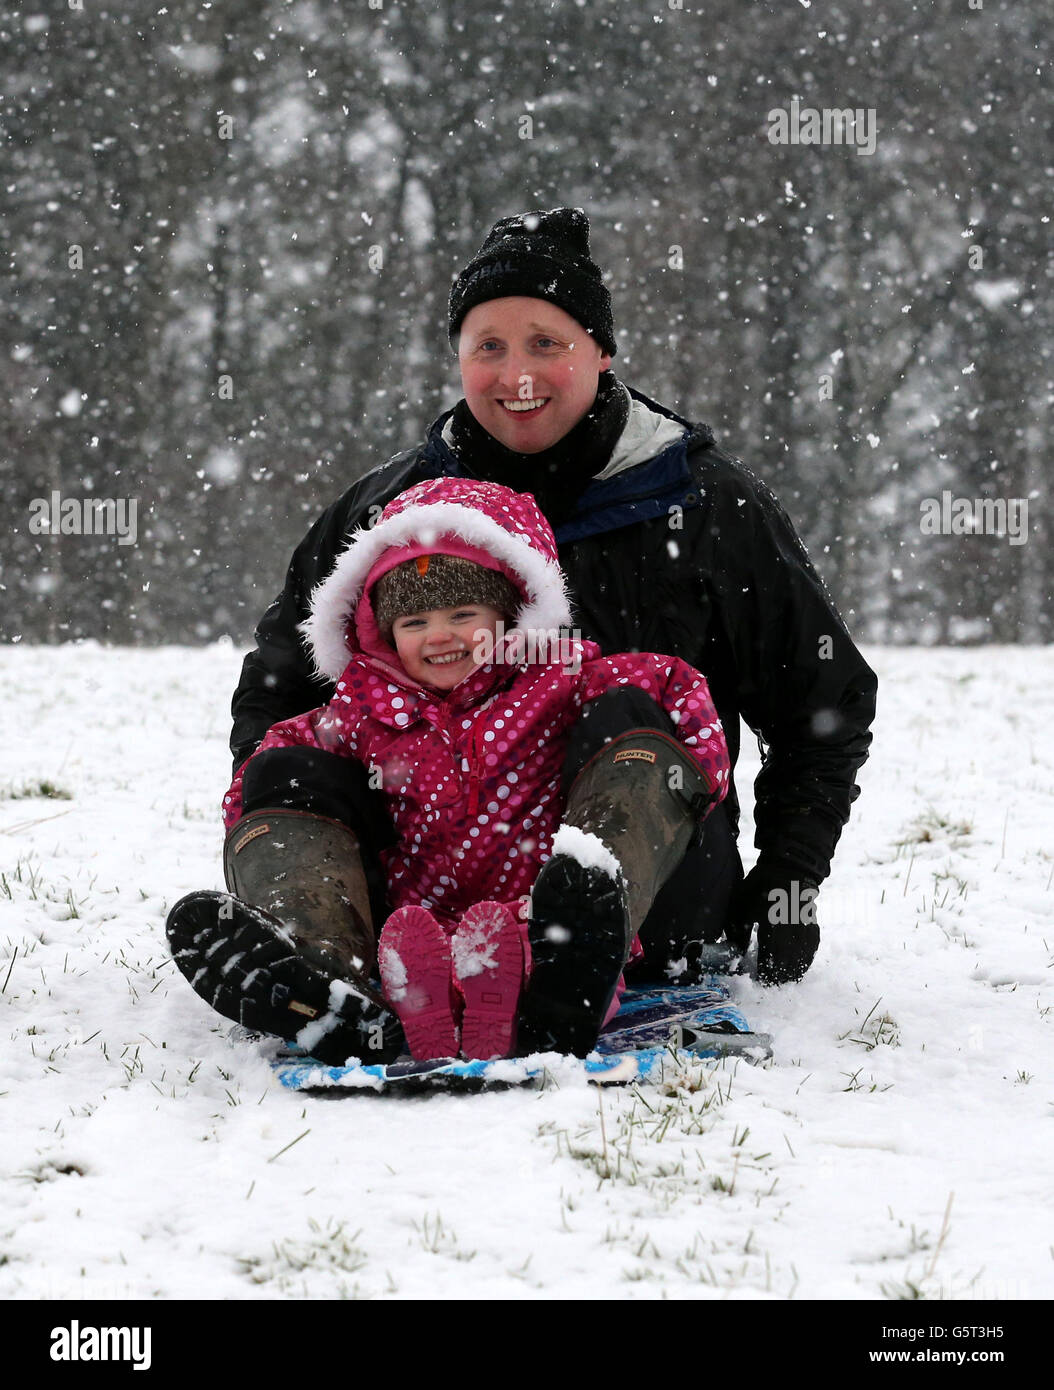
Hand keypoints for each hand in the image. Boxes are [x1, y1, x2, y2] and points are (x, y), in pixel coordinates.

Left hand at [727, 863, 819, 983]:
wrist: (787, 867)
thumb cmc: (759, 885)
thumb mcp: (741, 903)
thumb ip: (738, 928)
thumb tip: (738, 950)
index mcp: (771, 921)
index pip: (770, 954)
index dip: (767, 970)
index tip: (761, 980)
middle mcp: (790, 926)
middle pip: (788, 958)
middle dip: (780, 974)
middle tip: (772, 984)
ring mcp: (804, 924)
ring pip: (802, 953)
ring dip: (795, 969)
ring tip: (787, 979)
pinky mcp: (812, 922)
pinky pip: (812, 944)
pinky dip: (807, 957)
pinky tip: (801, 964)